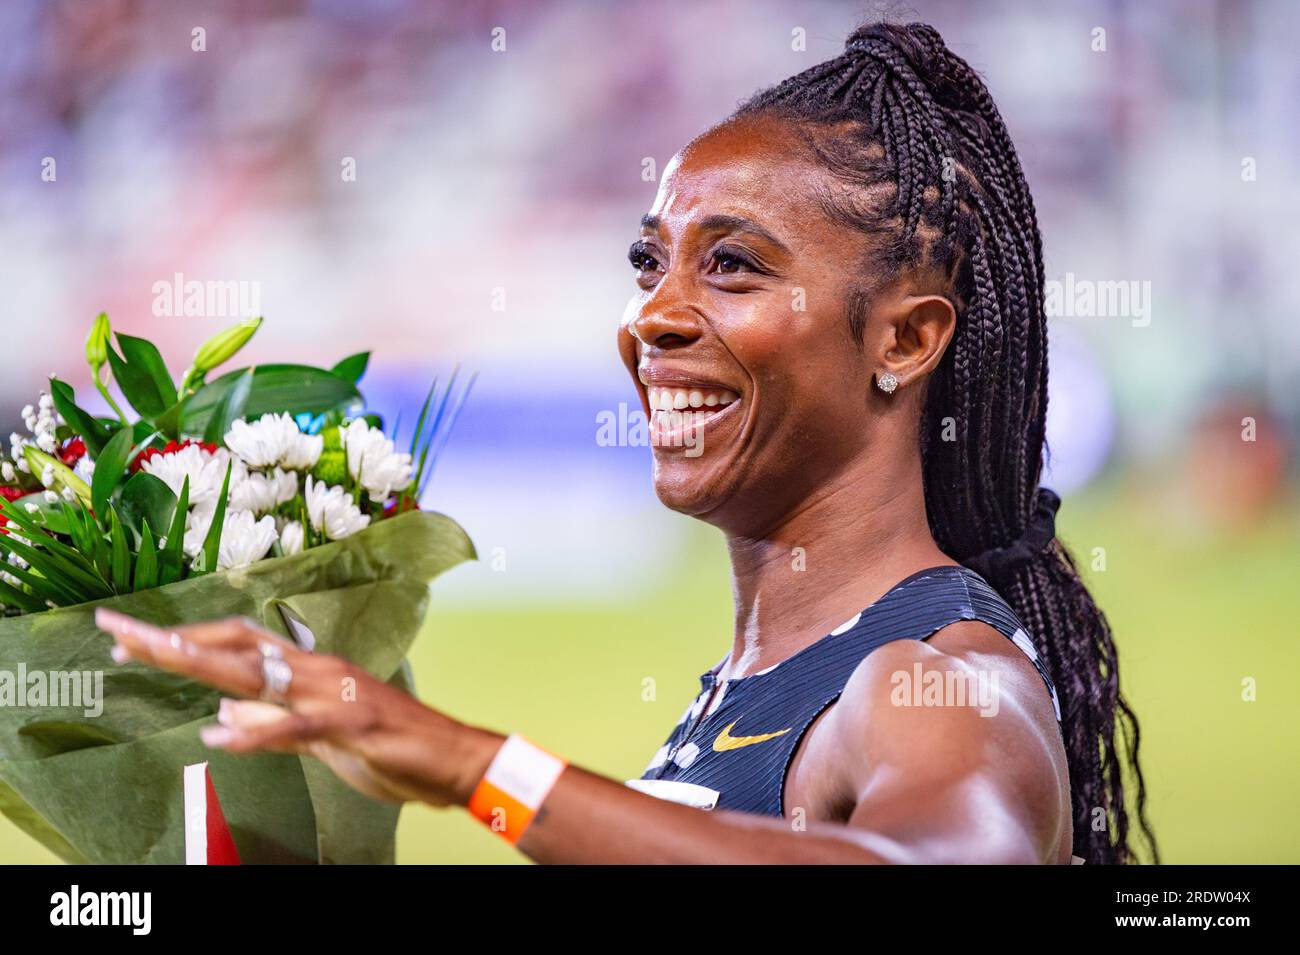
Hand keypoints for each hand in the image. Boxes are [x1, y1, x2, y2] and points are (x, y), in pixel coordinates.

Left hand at [94, 609, 497, 807]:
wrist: (450, 759)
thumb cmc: (389, 746)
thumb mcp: (317, 737)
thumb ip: (271, 722)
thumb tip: (221, 714)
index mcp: (308, 671)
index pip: (235, 644)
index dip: (181, 640)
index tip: (128, 639)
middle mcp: (315, 671)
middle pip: (233, 647)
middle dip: (171, 640)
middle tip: (115, 632)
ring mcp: (332, 696)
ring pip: (258, 673)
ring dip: (201, 663)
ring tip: (152, 655)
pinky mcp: (351, 727)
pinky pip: (296, 729)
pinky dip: (258, 732)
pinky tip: (220, 737)